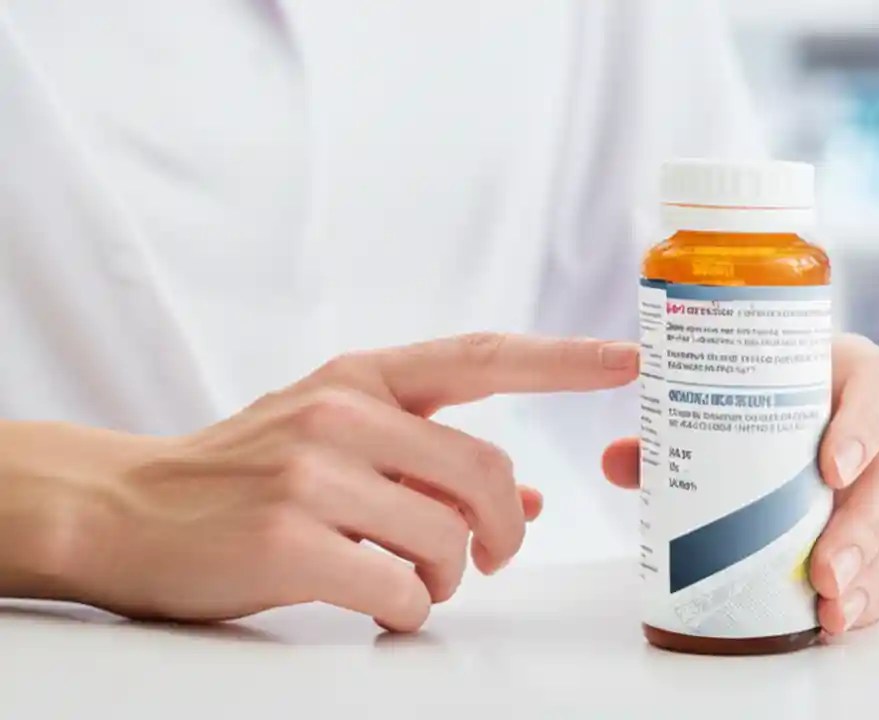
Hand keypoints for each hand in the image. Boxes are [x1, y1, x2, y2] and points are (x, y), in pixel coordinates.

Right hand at [2, 334, 638, 631]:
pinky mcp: (288, 538)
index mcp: (360, 377)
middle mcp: (342, 411)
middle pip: (485, 471)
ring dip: (450, 577)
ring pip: (448, 536)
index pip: (481, 356)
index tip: (628, 360)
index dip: (562, 360)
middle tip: (492, 558)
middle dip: (504, 528)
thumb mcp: (336, 441)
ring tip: (416, 582)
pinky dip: (409, 611)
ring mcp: (312, 471)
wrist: (129, 509)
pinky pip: (401, 589)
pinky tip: (385, 607)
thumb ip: (428, 459)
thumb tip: (527, 503)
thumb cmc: (244, 474)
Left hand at [601, 334, 878, 637]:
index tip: (831, 469)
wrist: (798, 415)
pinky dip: (874, 595)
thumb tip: (615, 459)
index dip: (865, 426)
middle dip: (865, 528)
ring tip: (830, 610)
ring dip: (872, 574)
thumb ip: (673, 427)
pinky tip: (840, 619)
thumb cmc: (764, 403)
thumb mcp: (728, 402)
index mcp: (857, 374)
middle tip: (823, 571)